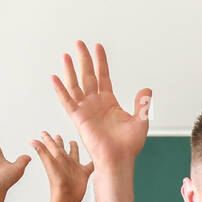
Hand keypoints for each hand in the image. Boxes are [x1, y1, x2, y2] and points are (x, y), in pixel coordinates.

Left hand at [31, 131, 95, 201]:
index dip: (47, 138)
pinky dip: (94, 162)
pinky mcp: (83, 173)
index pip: (51, 145)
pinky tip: (97, 158)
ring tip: (74, 142)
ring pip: (75, 155)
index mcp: (58, 157)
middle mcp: (66, 161)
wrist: (67, 196)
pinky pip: (90, 165)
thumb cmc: (57, 181)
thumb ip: (43, 151)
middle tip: (58, 136)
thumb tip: (32, 141)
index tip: (43, 132)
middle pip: (62, 148)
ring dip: (74, 149)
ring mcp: (74, 167)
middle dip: (60, 142)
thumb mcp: (49, 163)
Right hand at [51, 42, 152, 166]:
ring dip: (70, 70)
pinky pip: (67, 101)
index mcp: (109, 102)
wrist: (119, 159)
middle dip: (84, 59)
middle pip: (88, 76)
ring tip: (66, 55)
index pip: (103, 76)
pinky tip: (55, 78)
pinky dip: (61, 90)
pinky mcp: (78, 118)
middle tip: (79, 43)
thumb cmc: (128, 145)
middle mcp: (95, 103)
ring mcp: (86, 109)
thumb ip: (141, 104)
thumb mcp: (140, 121)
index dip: (101, 61)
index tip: (98, 46)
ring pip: (76, 85)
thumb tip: (146, 89)